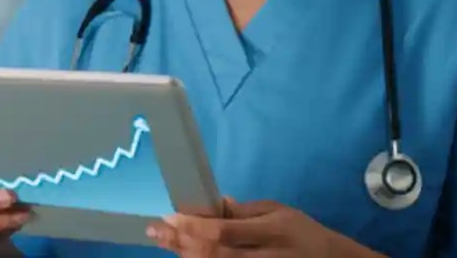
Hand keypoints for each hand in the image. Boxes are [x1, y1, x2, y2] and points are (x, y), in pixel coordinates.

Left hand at [146, 198, 383, 257]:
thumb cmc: (301, 232)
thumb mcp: (277, 211)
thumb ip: (244, 211)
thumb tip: (212, 203)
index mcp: (270, 232)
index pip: (224, 232)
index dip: (194, 226)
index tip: (169, 216)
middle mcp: (262, 257)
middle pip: (214, 254)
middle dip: (180, 242)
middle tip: (155, 231)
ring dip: (186, 256)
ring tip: (164, 242)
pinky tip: (186, 256)